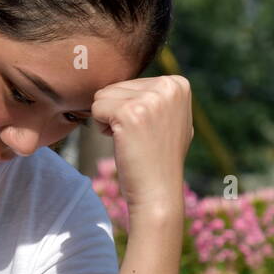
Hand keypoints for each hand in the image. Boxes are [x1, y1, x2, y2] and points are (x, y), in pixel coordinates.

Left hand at [89, 74, 193, 215]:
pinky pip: (96, 108)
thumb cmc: (159, 158)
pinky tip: (122, 142)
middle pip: (115, 87)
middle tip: (138, 138)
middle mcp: (167, 87)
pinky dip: (101, 127)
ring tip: (132, 139)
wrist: (158, 191)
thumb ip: (161, 96)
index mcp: (177, 84)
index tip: (148, 129)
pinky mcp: (129, 112)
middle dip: (118, 112)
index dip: (131, 108)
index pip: (130, 83)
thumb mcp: (171, 118)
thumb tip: (159, 82)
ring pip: (103, 96)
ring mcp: (149, 99)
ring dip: (109, 120)